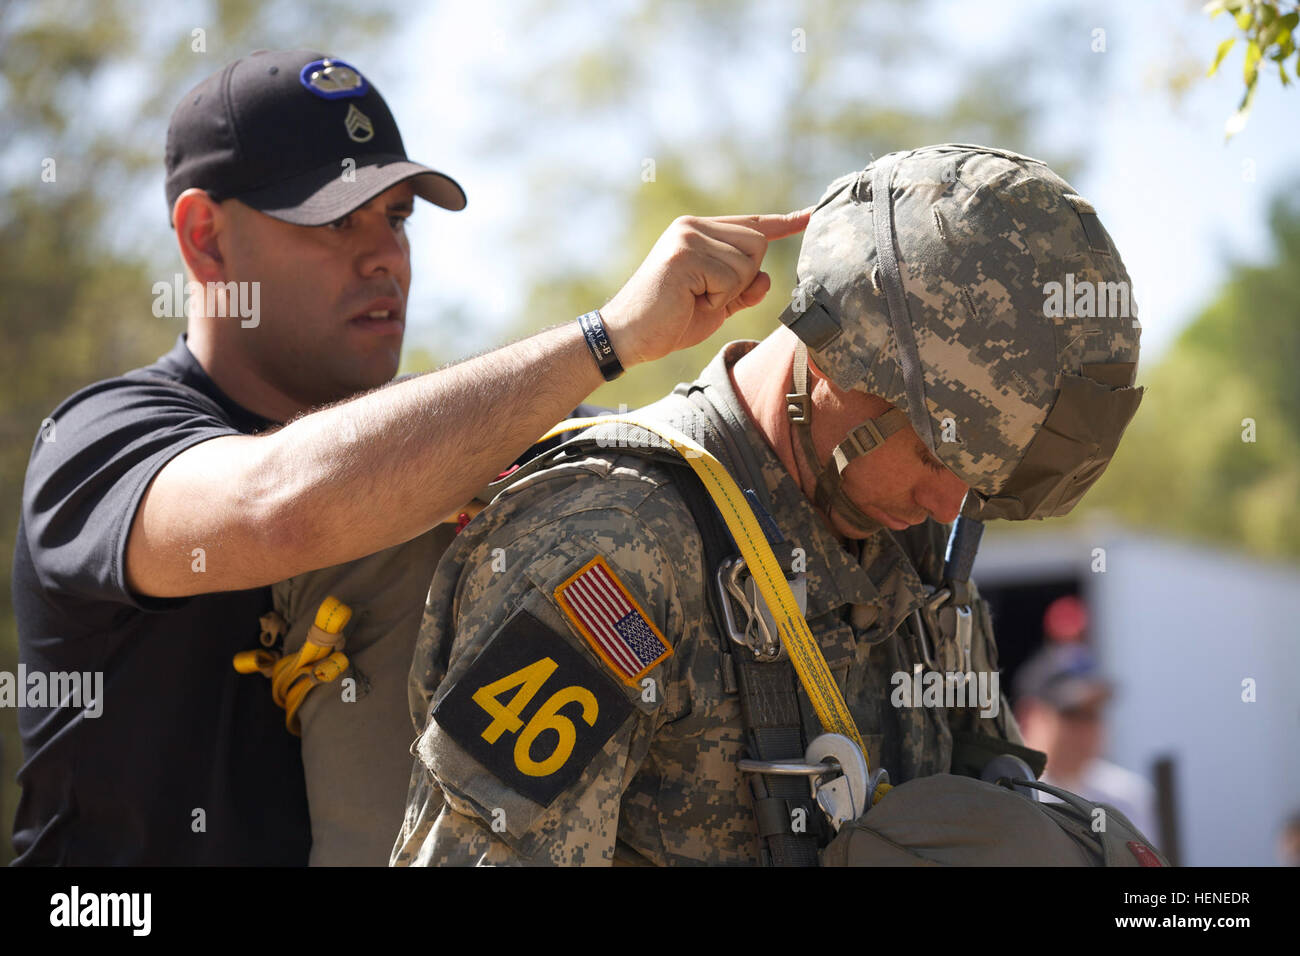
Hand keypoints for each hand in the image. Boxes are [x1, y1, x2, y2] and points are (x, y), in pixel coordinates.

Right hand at [599, 209, 811, 366]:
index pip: (751, 224)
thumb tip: (765, 278)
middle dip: (744, 280)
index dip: (784, 223)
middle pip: (757, 244)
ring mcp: (688, 236)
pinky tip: (689, 301)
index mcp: (699, 231)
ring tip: (694, 299)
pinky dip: (718, 298)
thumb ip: (742, 289)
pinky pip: (731, 277)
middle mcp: (693, 226)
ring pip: (747, 262)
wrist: (628, 337)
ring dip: (729, 292)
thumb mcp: (716, 305)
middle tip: (706, 297)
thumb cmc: (668, 322)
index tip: (811, 215)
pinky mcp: (685, 253)